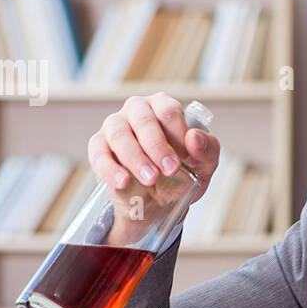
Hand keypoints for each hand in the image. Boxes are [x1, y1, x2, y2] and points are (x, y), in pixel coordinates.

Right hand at [89, 92, 217, 192]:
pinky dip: (110, 169)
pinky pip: (99, 153)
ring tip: (150, 179)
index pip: (168, 111)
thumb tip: (195, 138)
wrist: (159, 201)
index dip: (178, 134)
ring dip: (136, 158)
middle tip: (170, 170)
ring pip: (120, 134)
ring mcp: (115, 126)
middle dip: (158, 146)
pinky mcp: (98, 146)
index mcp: (164, 106)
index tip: (187, 158)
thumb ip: (208, 149)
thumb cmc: (183, 172)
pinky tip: (123, 182)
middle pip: (144, 120)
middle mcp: (137, 110)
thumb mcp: (204, 165)